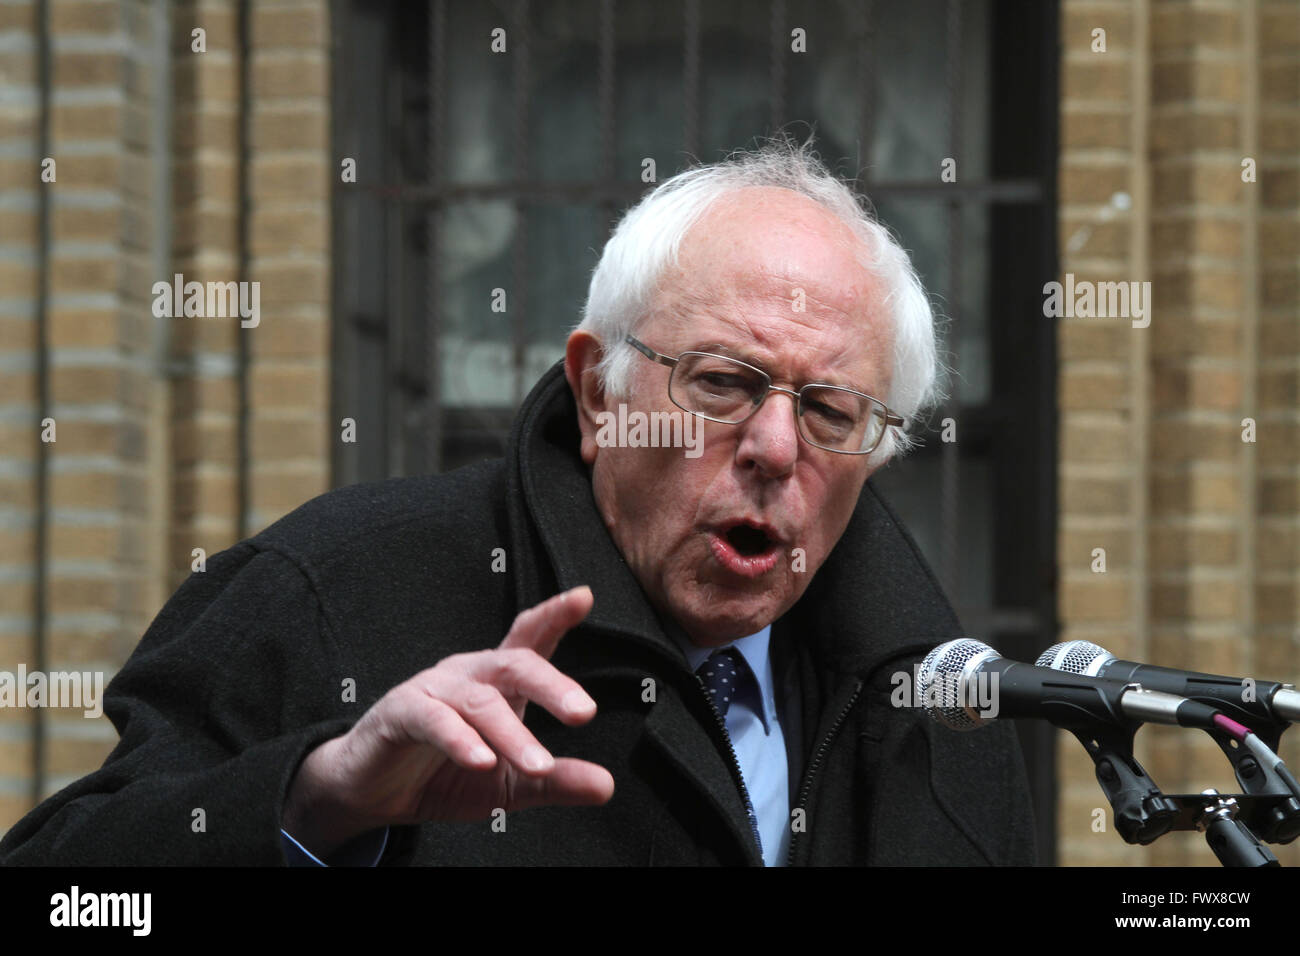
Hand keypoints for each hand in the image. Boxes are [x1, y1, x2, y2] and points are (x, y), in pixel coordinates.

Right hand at [283, 585, 613, 857]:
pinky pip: (433, 720)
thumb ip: (554, 781)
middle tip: (583, 712)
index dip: (555, 615)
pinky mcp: (401, 712)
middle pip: (515, 664)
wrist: (372, 792)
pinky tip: (480, 760)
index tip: (585, 596)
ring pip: (480, 701)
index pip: (530, 640)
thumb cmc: (443, 773)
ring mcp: (433, 689)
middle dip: (551, 684)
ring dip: (511, 735)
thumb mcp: (508, 784)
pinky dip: (459, 740)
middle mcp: (469, 674)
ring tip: (538, 764)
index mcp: (498, 682)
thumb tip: (606, 786)